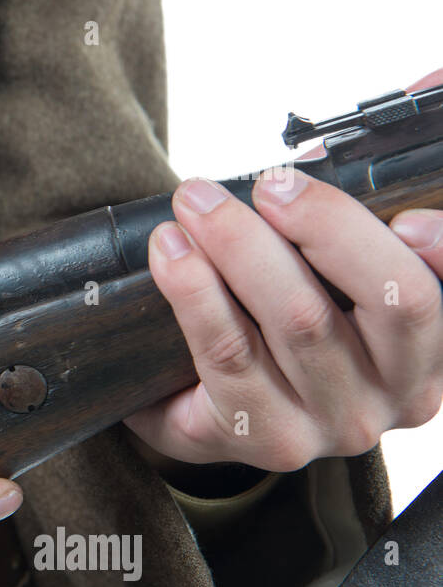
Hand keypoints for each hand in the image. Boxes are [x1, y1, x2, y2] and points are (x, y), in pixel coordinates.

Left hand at [123, 165, 442, 470]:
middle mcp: (400, 393)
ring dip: (243, 247)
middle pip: (391, 299)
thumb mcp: (327, 283)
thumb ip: (343, 233)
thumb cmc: (274, 333)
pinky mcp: (269, 439)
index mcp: (432, 348)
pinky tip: (171, 253)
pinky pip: (230, 353)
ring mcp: (337, 424)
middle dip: (325, 224)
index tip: (405, 217)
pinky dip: (197, 291)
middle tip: (267, 183)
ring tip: (197, 204)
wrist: (205, 416)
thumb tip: (338, 147)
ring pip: (302, 321)